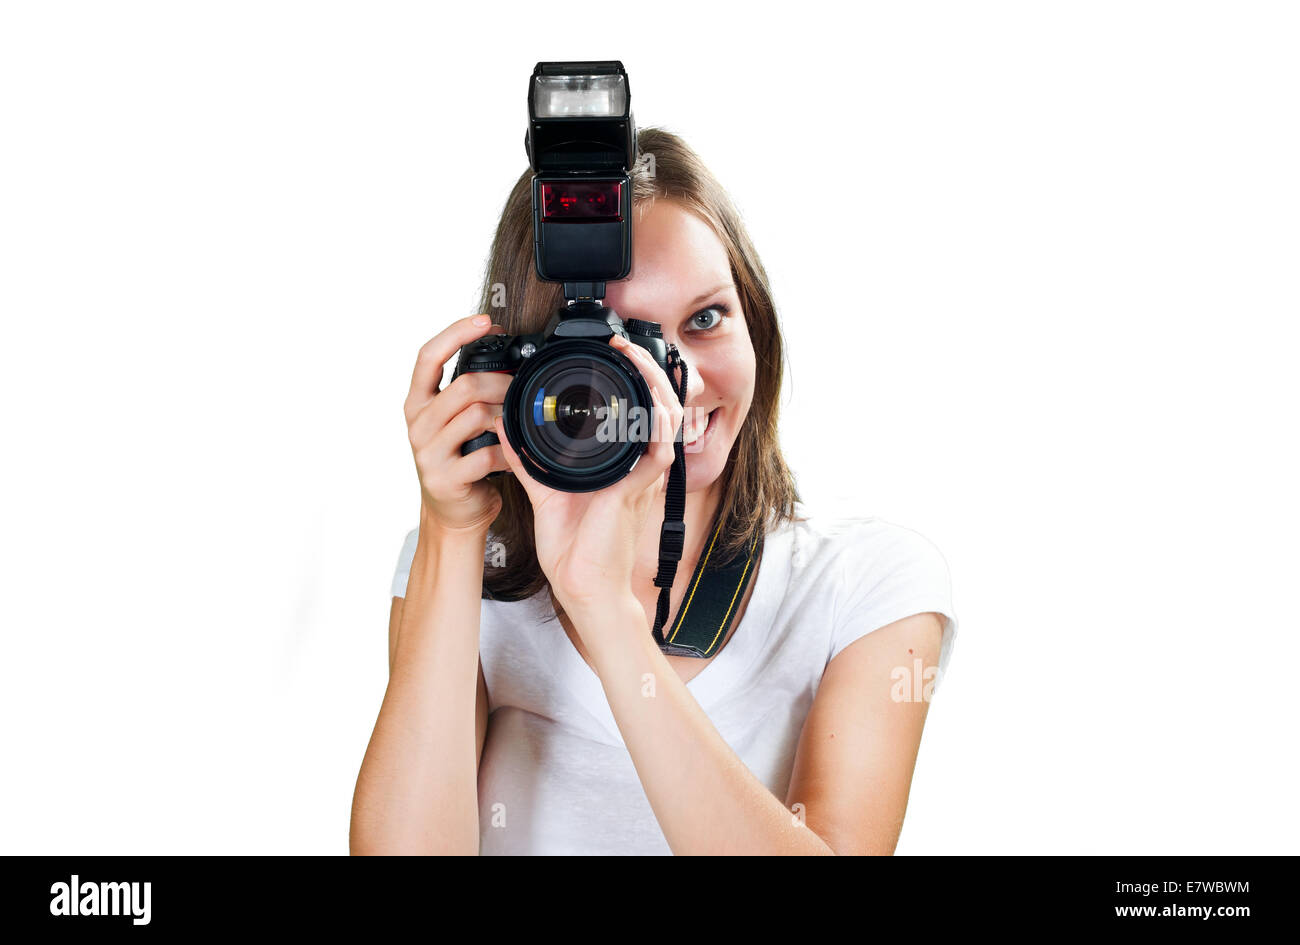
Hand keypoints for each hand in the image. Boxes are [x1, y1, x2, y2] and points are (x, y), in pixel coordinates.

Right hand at [404, 314, 512, 532]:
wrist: (452, 512)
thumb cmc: (459, 459)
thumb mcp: (453, 420)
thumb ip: (467, 391)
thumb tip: (505, 353)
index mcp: (417, 402)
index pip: (428, 356)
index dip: (456, 333)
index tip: (485, 320)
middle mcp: (417, 424)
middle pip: (463, 386)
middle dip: (501, 382)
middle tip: (521, 387)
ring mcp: (428, 453)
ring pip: (477, 416)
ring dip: (507, 415)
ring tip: (519, 421)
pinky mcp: (446, 479)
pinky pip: (486, 454)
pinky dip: (508, 451)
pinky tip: (515, 453)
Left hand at [494, 334, 684, 632]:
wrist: (581, 585)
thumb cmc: (573, 548)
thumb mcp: (544, 490)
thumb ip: (527, 457)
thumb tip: (503, 426)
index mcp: (618, 462)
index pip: (635, 409)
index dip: (631, 377)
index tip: (611, 352)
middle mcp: (636, 464)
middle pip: (658, 403)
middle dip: (647, 367)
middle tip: (625, 345)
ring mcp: (642, 475)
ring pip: (666, 416)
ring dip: (654, 382)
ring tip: (635, 357)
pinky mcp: (639, 488)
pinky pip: (658, 447)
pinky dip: (653, 419)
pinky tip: (643, 400)